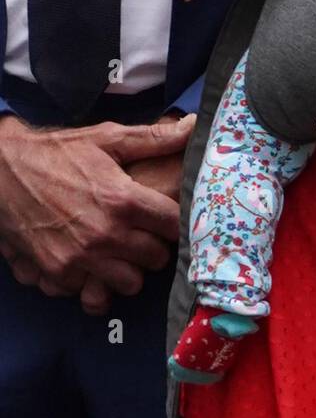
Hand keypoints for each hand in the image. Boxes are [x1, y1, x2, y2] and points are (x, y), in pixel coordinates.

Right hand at [0, 115, 192, 299]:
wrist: (2, 172)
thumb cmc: (58, 152)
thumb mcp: (107, 138)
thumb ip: (154, 138)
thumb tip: (194, 127)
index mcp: (123, 200)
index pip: (174, 226)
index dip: (177, 221)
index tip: (169, 216)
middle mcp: (105, 234)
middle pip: (156, 258)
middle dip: (156, 245)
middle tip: (146, 232)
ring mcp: (80, 258)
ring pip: (130, 283)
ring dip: (131, 268)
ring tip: (123, 249)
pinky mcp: (57, 273)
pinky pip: (93, 290)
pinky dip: (96, 279)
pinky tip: (94, 259)